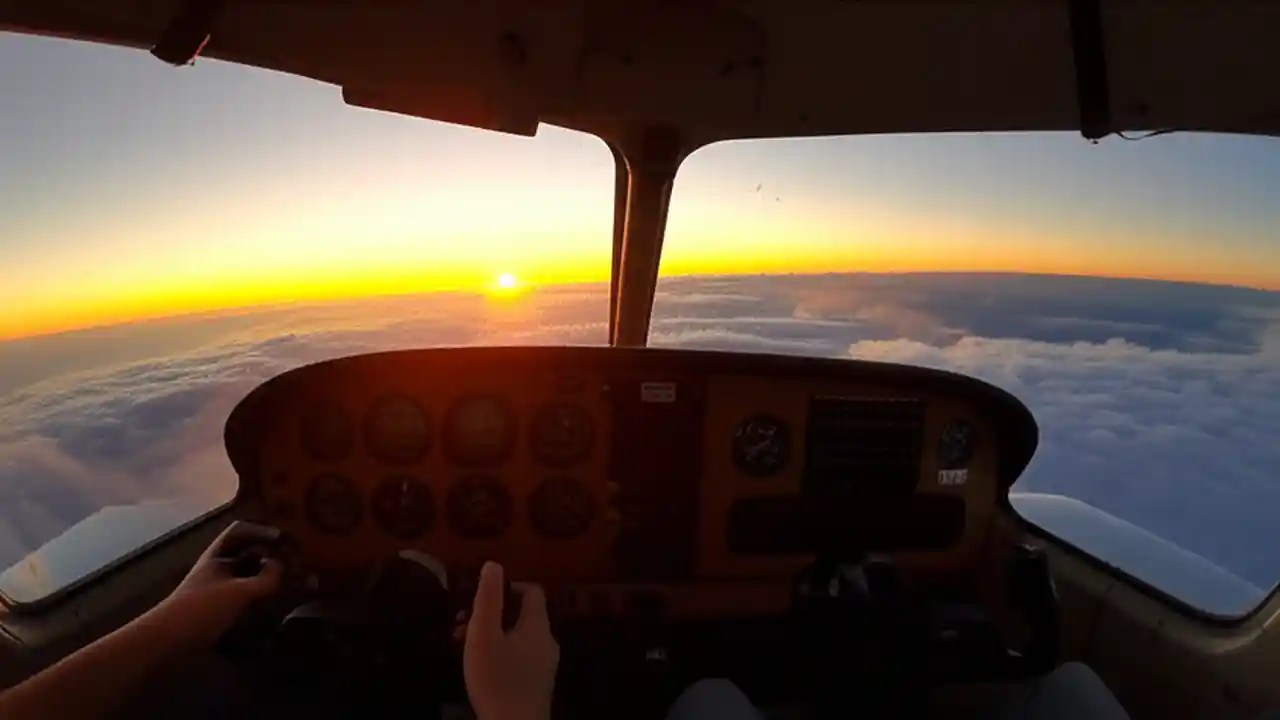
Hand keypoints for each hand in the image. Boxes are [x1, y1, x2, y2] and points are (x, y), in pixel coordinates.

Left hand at [144, 521, 282, 650]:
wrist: (166, 643)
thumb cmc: (202, 609)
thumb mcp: (239, 592)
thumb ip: (265, 578)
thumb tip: (280, 566)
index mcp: (216, 555)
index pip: (240, 531)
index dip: (261, 530)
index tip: (285, 539)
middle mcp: (216, 568)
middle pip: (243, 553)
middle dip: (266, 554)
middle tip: (292, 560)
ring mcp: (214, 589)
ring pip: (244, 575)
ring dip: (263, 577)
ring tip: (287, 582)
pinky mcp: (215, 610)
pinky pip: (241, 596)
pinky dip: (257, 596)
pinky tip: (271, 604)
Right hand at [463, 562, 558, 719]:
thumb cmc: (498, 679)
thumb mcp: (485, 635)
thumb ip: (488, 599)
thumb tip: (493, 564)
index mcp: (537, 626)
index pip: (532, 591)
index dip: (508, 586)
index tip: (482, 595)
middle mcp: (547, 642)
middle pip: (522, 615)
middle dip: (492, 614)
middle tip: (462, 624)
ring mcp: (544, 665)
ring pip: (518, 638)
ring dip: (493, 635)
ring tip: (464, 647)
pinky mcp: (537, 685)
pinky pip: (520, 657)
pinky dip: (501, 654)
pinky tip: (480, 668)